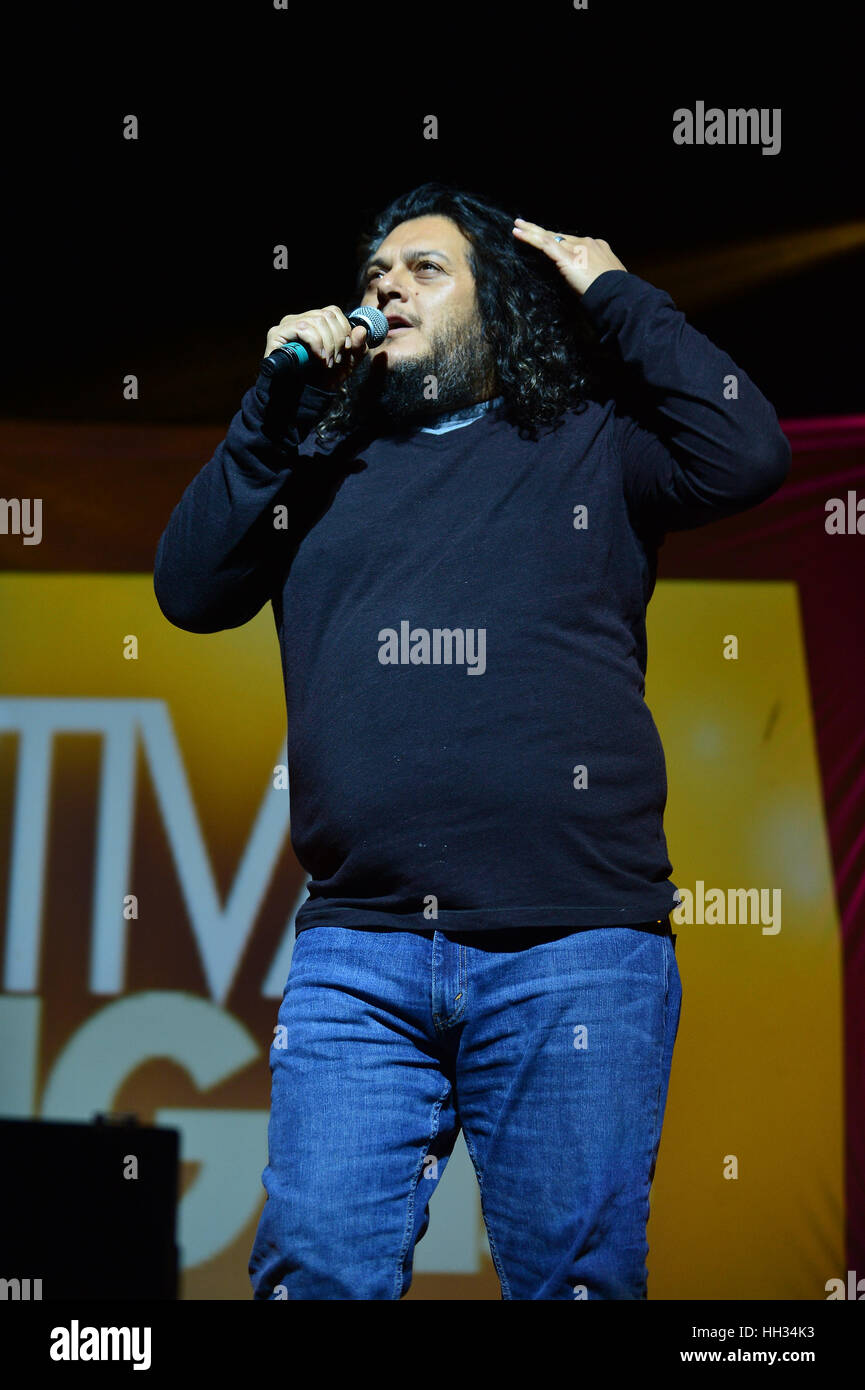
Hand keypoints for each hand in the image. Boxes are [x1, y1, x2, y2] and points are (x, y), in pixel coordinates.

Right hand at [263, 306, 368, 388]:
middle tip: (336, 360)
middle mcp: (299, 320)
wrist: (302, 398)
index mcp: (314, 323)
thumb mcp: (345, 364)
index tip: (346, 350)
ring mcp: (287, 325)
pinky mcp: (277, 333)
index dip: (344, 329)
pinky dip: (316, 343)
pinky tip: (319, 358)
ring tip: (327, 362)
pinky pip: (303, 328)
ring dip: (328, 344)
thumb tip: (362, 330)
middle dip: (337, 339)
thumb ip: (356, 348)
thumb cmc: (321, 379)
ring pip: (316, 321)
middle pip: (326, 315)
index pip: (332, 312)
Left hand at [511, 218, 625, 295]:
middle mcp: (586, 243)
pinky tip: (517, 233)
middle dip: (541, 231)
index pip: (573, 242)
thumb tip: (588, 281)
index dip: (559, 241)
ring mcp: (576, 248)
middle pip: (559, 235)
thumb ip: (595, 275)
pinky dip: (529, 238)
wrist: (616, 293)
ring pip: (548, 236)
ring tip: (517, 226)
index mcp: (597, 247)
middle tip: (526, 225)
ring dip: (531, 231)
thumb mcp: (606, 279)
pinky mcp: (566, 256)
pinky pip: (543, 243)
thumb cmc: (614, 292)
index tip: (549, 240)